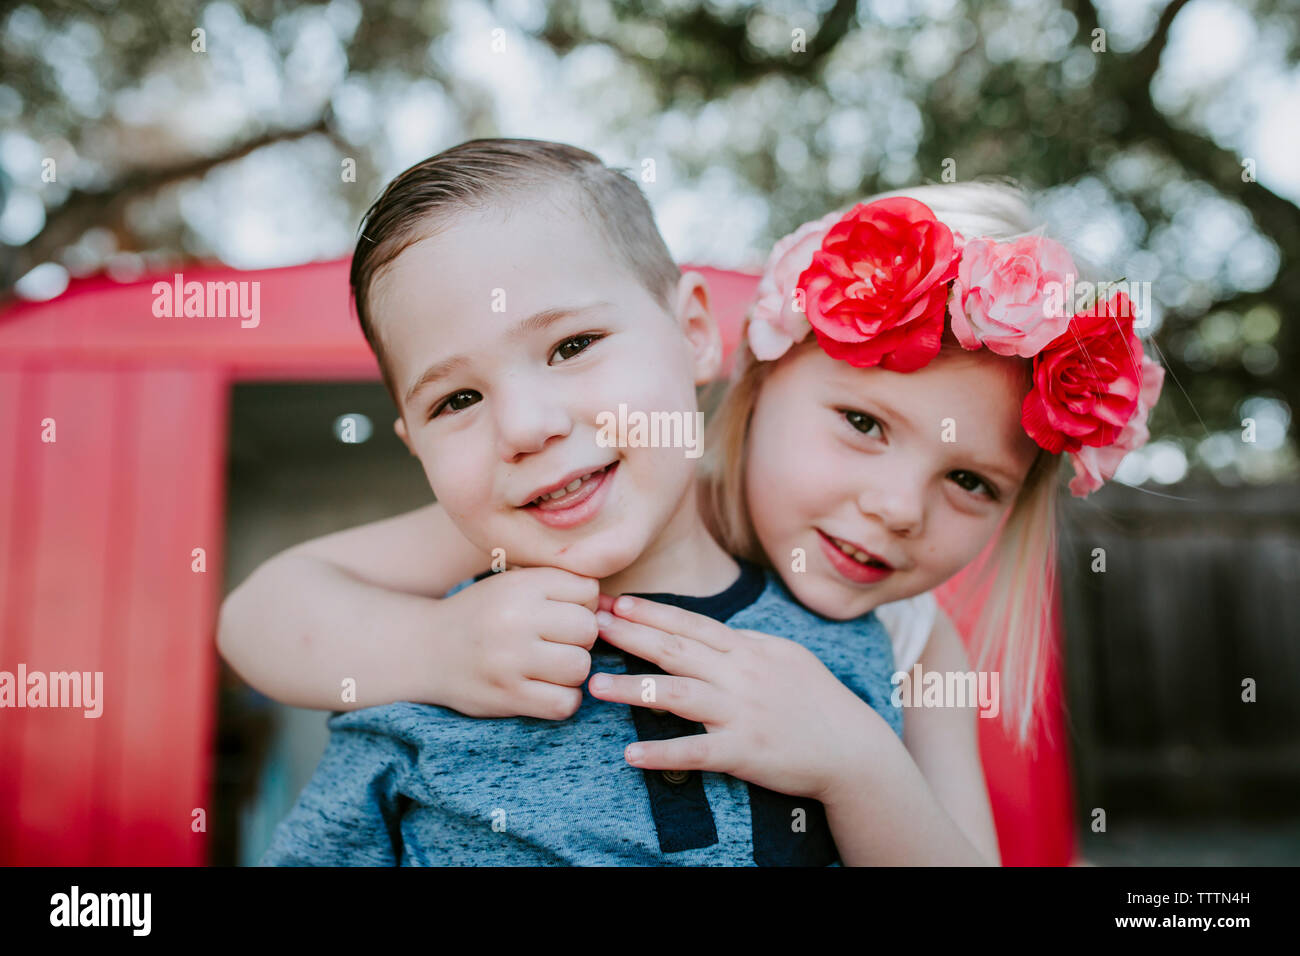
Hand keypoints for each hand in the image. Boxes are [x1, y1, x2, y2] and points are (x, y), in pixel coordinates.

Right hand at [436, 567, 598, 718]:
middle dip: (580, 638)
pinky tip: (546, 690)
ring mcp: (510, 660)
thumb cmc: (481, 614)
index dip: (583, 604)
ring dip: (572, 670)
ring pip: (580, 667)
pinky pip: (565, 703)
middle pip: (588, 628)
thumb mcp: (512, 584)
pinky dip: (563, 700)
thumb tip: (612, 607)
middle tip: (557, 643)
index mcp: (520, 585)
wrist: (423, 650)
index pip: (588, 591)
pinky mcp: (507, 696)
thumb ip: (557, 584)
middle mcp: (515, 619)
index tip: (562, 614)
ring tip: (550, 666)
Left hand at [588, 594, 887, 801]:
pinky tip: (631, 753)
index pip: (692, 624)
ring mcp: (742, 713)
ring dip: (632, 689)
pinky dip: (663, 753)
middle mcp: (742, 676)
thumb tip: (709, 632)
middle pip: (676, 649)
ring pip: (679, 695)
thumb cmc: (819, 701)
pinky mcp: (745, 752)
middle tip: (589, 625)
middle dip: (630, 635)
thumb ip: (744, 644)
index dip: (651, 612)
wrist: (854, 749)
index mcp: (749, 650)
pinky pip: (697, 752)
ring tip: (594, 686)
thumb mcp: (786, 656)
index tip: (615, 602)